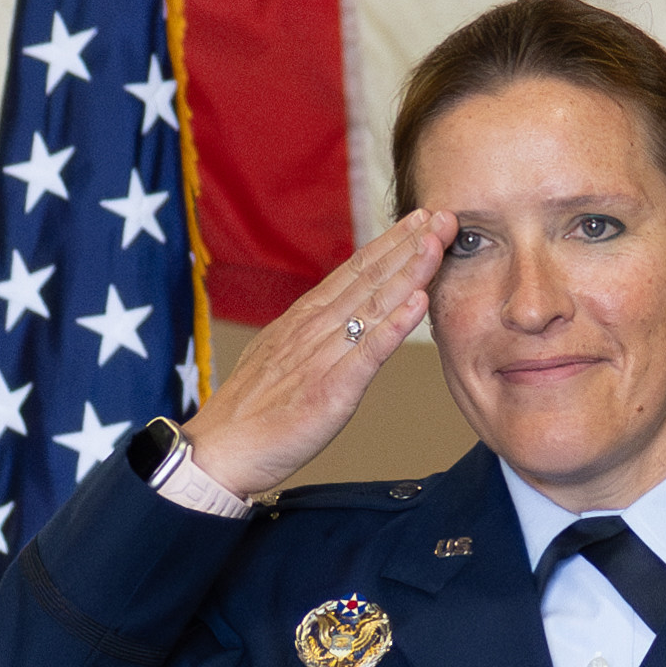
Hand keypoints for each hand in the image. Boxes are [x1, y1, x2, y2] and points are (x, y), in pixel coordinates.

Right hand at [183, 210, 453, 496]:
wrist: (220, 451)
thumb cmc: (250, 413)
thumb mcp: (280, 358)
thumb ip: (309, 337)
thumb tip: (337, 322)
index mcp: (304, 319)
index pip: (354, 271)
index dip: (390, 243)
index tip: (420, 219)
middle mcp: (314, 328)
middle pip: (369, 278)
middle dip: (410, 245)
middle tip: (445, 215)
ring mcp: (322, 356)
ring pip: (373, 305)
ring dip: (408, 272)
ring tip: (437, 244)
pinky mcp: (330, 390)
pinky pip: (367, 353)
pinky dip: (394, 326)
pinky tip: (418, 303)